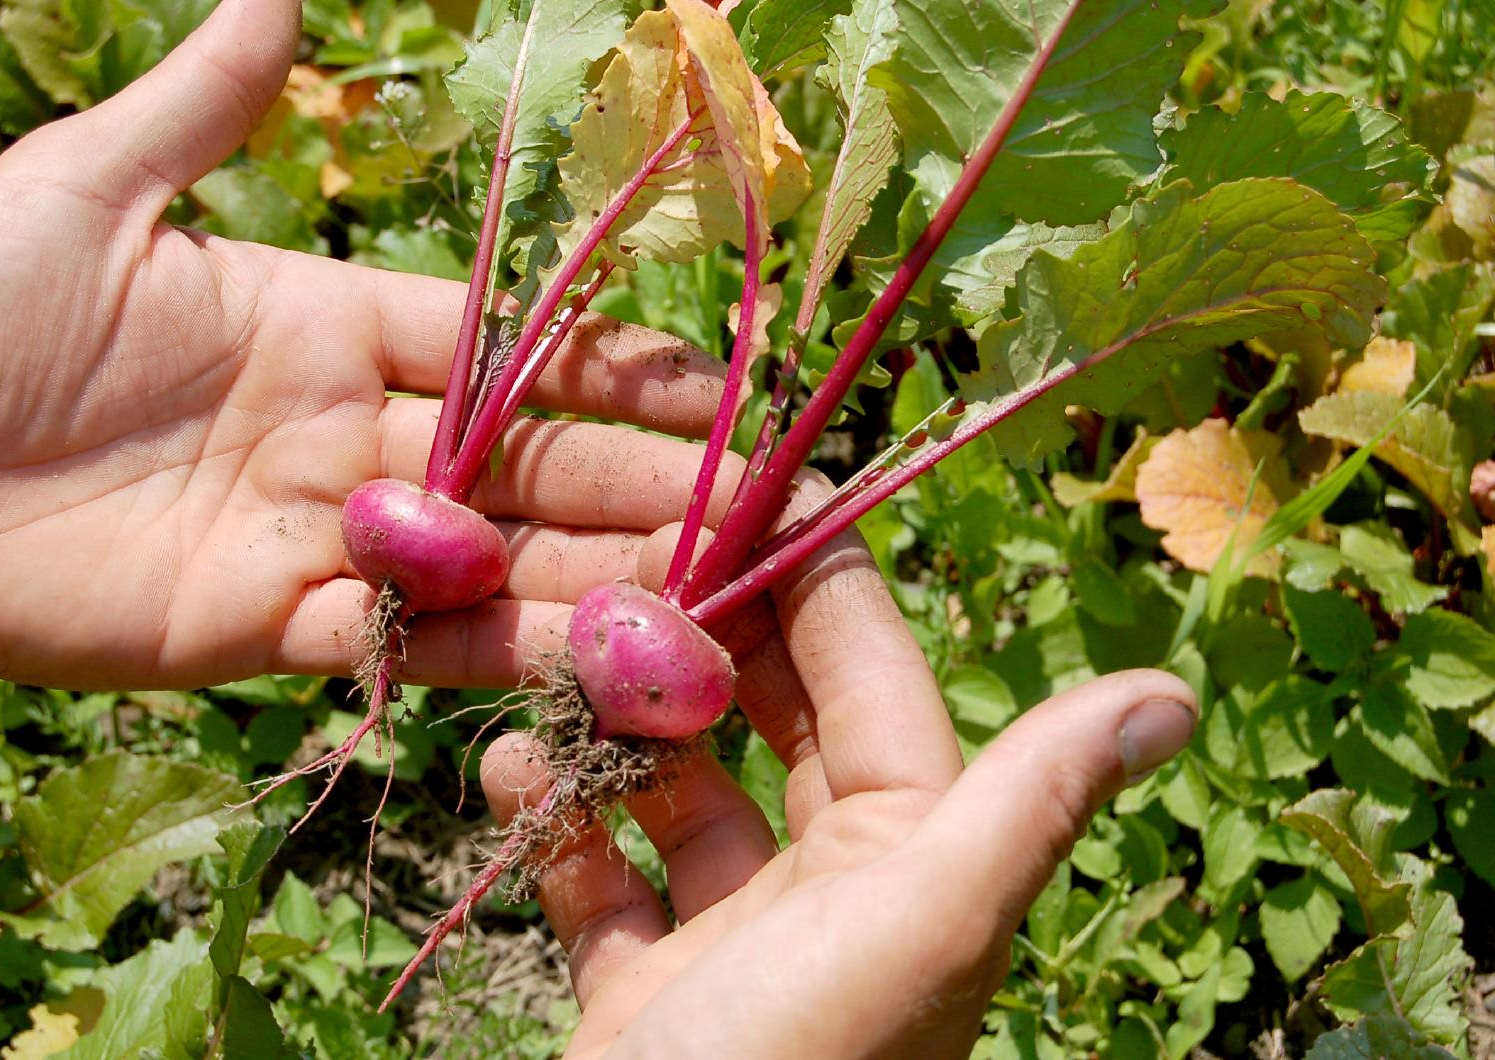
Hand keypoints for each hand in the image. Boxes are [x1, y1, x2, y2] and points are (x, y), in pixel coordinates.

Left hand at [0, 0, 724, 690]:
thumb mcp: (88, 189)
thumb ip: (205, 105)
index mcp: (323, 324)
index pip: (502, 349)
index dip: (609, 370)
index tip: (715, 391)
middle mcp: (342, 435)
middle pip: (522, 462)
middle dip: (638, 482)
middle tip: (750, 506)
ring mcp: (313, 539)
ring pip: (484, 559)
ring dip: (594, 574)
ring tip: (703, 590)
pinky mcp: (265, 632)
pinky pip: (399, 643)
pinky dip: (490, 653)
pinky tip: (584, 659)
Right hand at [482, 497, 1198, 1057]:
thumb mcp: (914, 931)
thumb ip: (1027, 803)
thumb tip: (1173, 692)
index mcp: (913, 858)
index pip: (866, 673)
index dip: (808, 574)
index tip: (735, 481)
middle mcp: (834, 893)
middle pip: (762, 719)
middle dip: (691, 641)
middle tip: (611, 563)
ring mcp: (732, 945)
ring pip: (672, 789)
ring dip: (610, 726)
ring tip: (543, 665)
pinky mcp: (643, 994)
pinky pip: (598, 877)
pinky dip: (555, 821)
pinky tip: (506, 767)